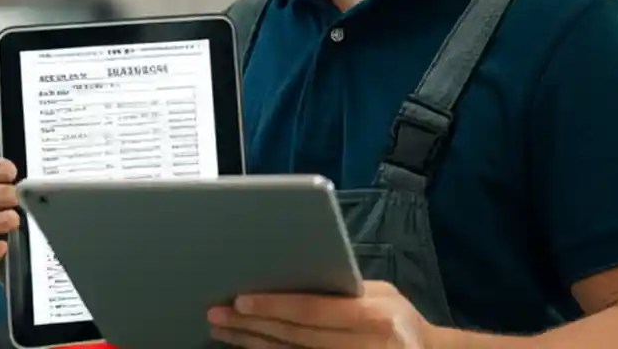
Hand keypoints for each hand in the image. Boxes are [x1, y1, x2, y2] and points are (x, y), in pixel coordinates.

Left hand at [207, 281, 439, 348]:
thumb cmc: (399, 320)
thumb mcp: (382, 296)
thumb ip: (343, 290)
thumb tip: (294, 275)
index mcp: (372, 317)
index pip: (313, 311)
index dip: (274, 306)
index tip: (241, 299)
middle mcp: (362, 345)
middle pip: (294, 337)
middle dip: (251, 325)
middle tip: (217, 314)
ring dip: (251, 344)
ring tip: (223, 331)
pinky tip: (249, 348)